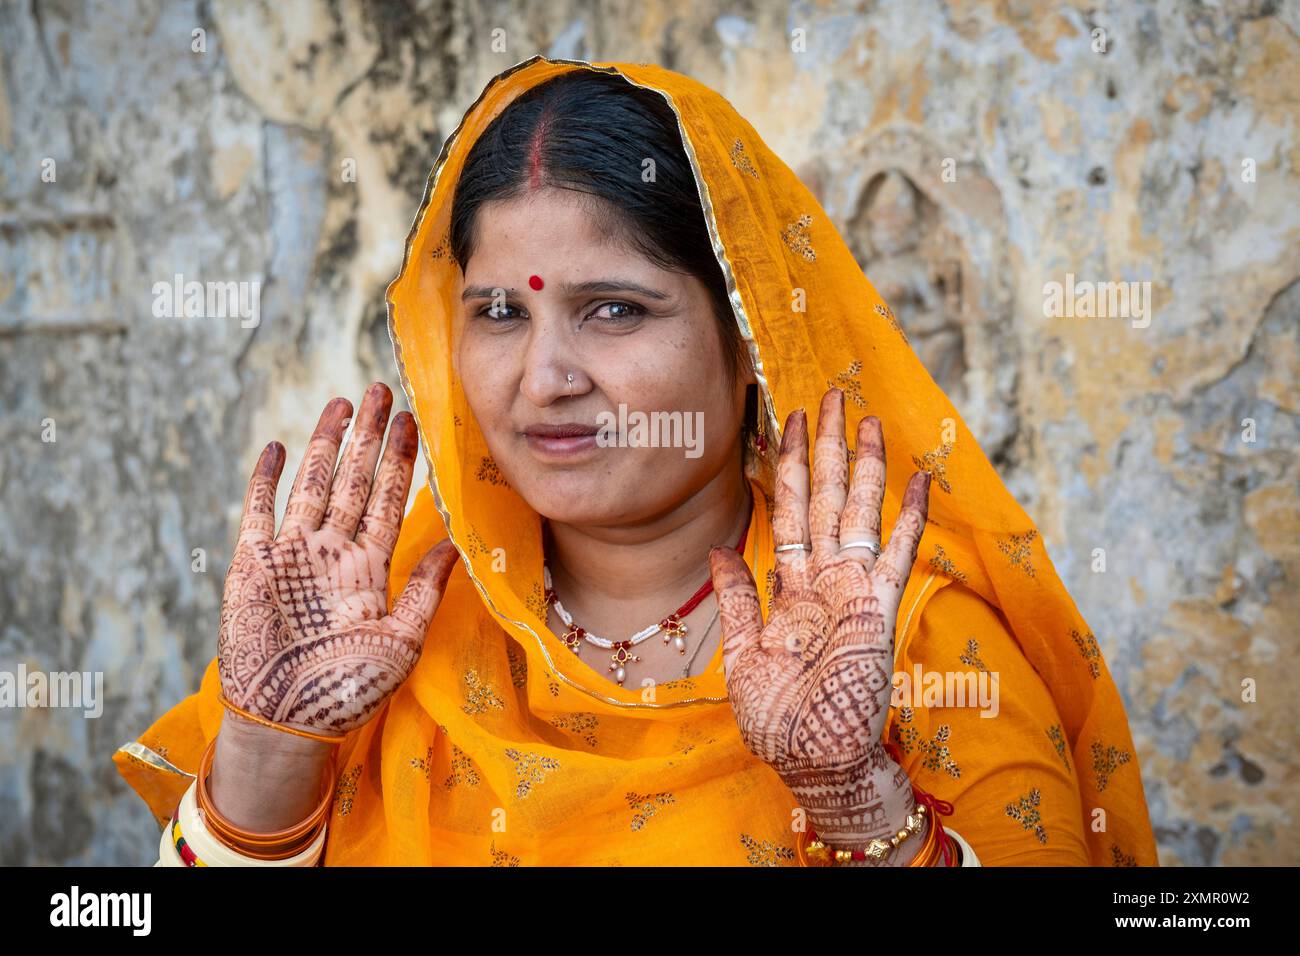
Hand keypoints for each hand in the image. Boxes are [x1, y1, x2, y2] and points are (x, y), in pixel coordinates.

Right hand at [217, 382, 459, 738]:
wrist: (291, 721)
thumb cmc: (351, 690)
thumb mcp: (403, 640)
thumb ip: (426, 589)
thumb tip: (458, 544)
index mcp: (369, 566)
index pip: (388, 498)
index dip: (401, 459)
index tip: (414, 420)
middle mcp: (333, 551)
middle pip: (353, 479)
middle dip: (369, 436)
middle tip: (382, 389)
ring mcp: (292, 554)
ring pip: (311, 484)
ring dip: (325, 444)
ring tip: (343, 403)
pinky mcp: (253, 564)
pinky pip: (258, 512)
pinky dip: (266, 480)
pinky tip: (278, 447)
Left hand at [708, 387, 930, 855]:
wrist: (814, 761)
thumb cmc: (778, 718)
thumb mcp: (742, 653)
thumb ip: (738, 597)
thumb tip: (718, 547)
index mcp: (792, 588)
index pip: (791, 511)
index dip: (790, 465)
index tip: (787, 419)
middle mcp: (825, 579)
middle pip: (826, 498)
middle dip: (826, 447)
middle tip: (829, 395)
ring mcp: (855, 591)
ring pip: (859, 513)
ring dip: (864, 467)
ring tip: (866, 419)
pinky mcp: (880, 609)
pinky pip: (898, 554)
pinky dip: (910, 518)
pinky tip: (919, 480)